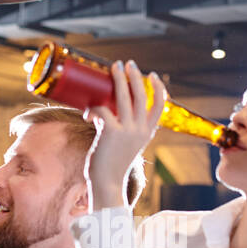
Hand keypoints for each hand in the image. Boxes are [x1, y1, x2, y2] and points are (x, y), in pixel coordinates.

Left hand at [86, 60, 164, 210]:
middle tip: (128, 63)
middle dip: (135, 76)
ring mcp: (126, 130)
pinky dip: (93, 109)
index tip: (152, 75)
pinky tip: (86, 115)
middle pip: (141, 96)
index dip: (158, 88)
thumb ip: (121, 130)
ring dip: (118, 79)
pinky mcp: (110, 131)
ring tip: (113, 67)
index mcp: (147, 133)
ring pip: (124, 97)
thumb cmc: (112, 165)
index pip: (160, 106)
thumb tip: (104, 113)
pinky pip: (102, 110)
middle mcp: (140, 130)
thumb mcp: (125, 145)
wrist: (107, 183)